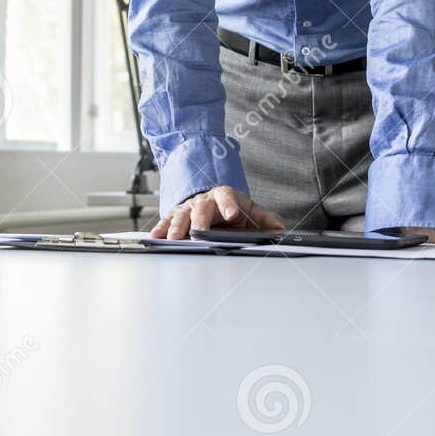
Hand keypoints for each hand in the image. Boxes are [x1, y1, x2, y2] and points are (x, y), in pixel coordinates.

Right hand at [149, 186, 285, 239]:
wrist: (213, 202)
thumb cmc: (233, 209)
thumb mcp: (250, 212)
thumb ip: (264, 218)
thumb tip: (279, 227)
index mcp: (225, 196)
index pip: (227, 197)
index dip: (229, 205)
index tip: (233, 214)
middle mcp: (205, 200)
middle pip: (201, 208)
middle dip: (199, 221)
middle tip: (198, 233)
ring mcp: (189, 207)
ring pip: (182, 215)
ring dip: (177, 227)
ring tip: (174, 239)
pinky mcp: (176, 215)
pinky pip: (167, 221)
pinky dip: (161, 228)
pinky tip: (155, 237)